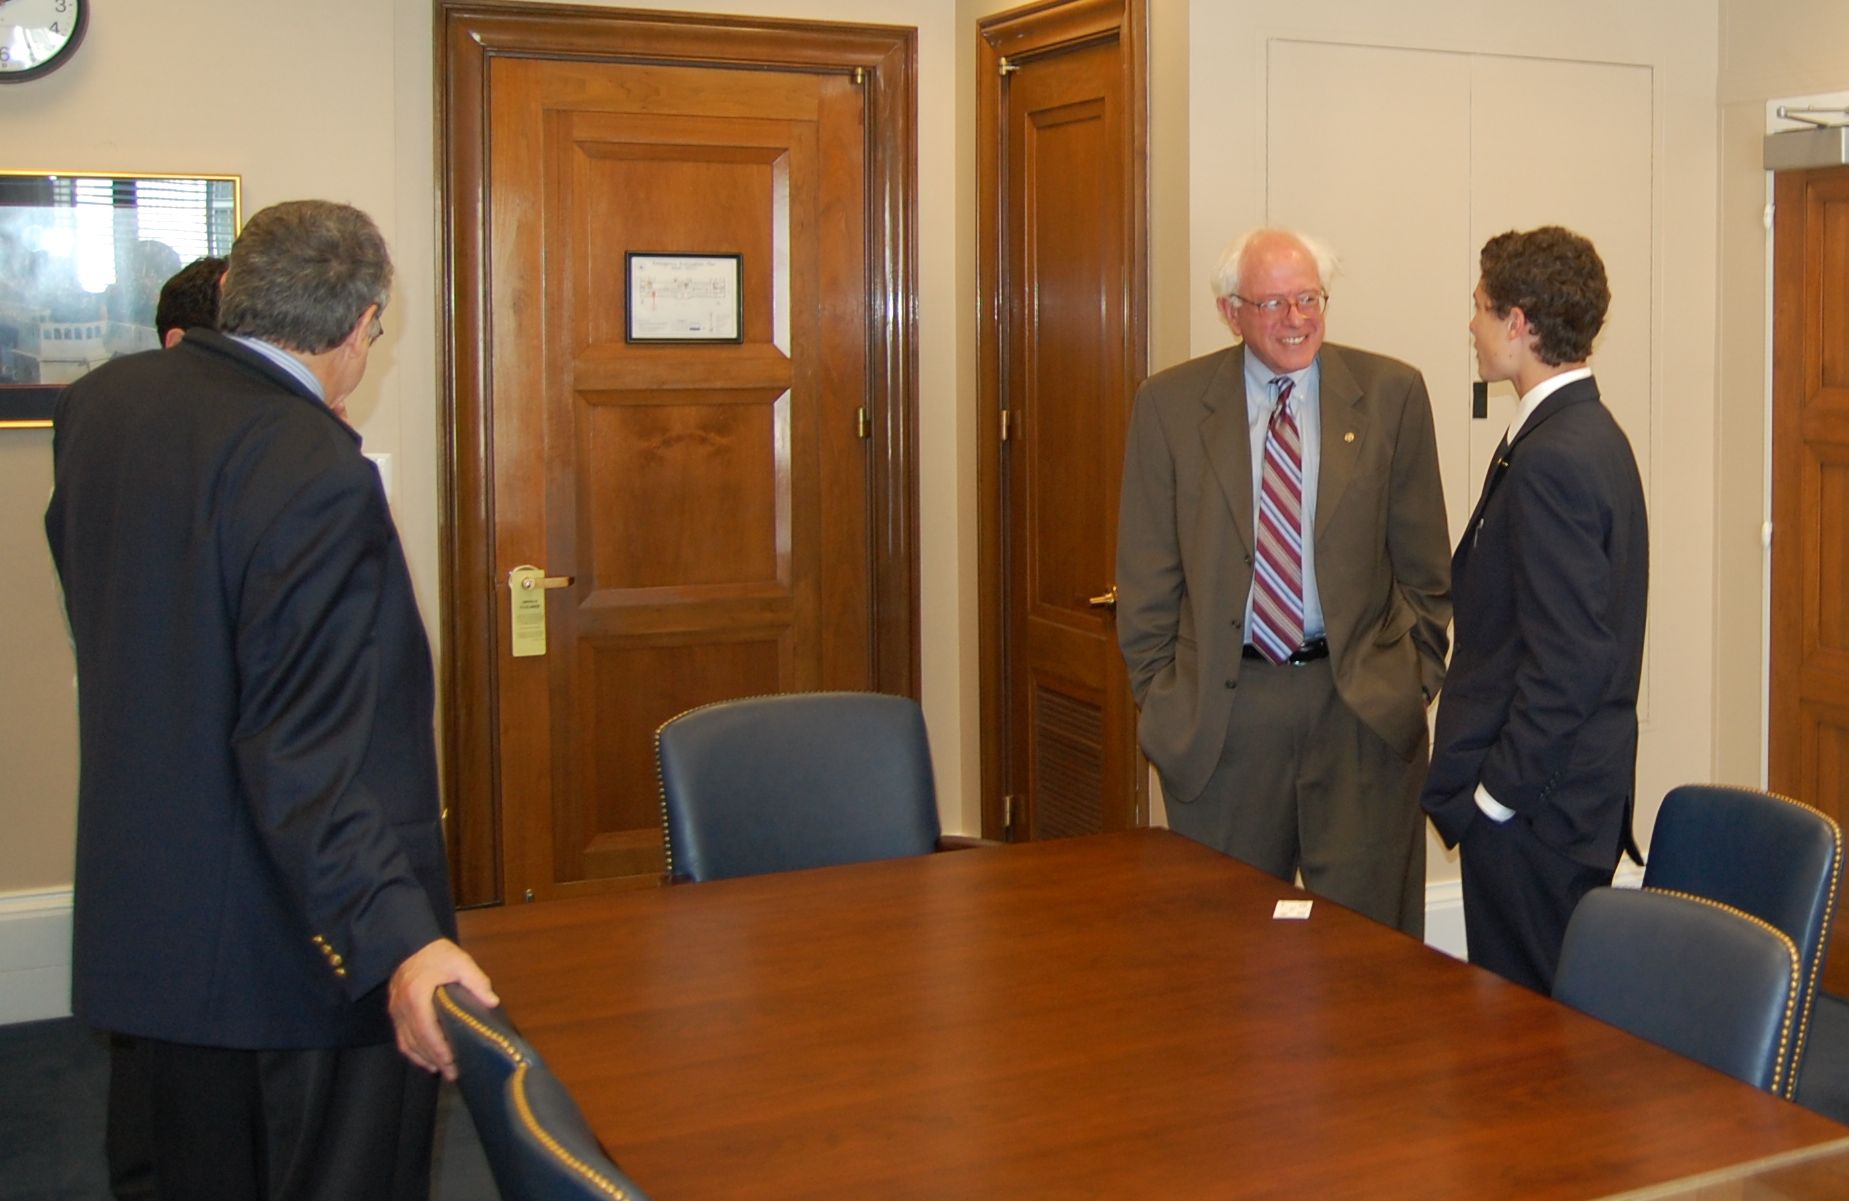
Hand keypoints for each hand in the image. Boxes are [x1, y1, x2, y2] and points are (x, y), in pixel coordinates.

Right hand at [387, 938, 497, 1079]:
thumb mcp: (461, 963)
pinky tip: (425, 1059)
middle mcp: (402, 1007)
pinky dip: (412, 1051)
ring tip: (441, 1070)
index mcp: (417, 996)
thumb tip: (492, 1002)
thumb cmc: (438, 954)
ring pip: (407, 1043)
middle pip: (417, 1041)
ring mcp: (395, 1011)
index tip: (453, 1063)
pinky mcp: (394, 1012)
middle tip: (453, 1074)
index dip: (439, 1050)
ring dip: (423, 1059)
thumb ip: (476, 981)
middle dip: (435, 1059)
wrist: (412, 944)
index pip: (427, 1030)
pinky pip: (401, 1038)